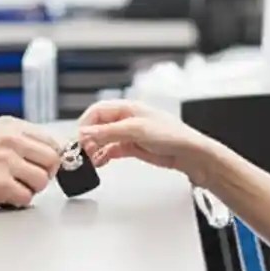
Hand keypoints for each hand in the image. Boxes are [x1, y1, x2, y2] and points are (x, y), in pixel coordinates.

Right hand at [0, 116, 61, 207]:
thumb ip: (22, 140)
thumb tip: (53, 152)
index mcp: (11, 126)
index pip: (51, 141)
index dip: (49, 158)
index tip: (42, 166)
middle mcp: (10, 140)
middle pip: (52, 160)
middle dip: (45, 173)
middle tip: (31, 179)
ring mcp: (5, 161)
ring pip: (42, 180)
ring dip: (32, 188)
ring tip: (16, 186)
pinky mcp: (0, 183)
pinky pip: (27, 197)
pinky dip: (18, 201)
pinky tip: (6, 195)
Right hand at [77, 100, 220, 180]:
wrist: (190, 154)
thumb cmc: (172, 135)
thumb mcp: (136, 130)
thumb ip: (109, 131)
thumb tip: (87, 132)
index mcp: (127, 108)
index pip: (97, 111)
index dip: (86, 124)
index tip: (79, 138)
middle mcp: (126, 119)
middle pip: (98, 126)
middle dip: (88, 138)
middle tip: (81, 152)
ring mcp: (129, 134)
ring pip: (103, 139)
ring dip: (94, 149)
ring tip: (89, 159)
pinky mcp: (133, 147)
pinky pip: (111, 150)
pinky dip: (103, 156)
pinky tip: (100, 162)